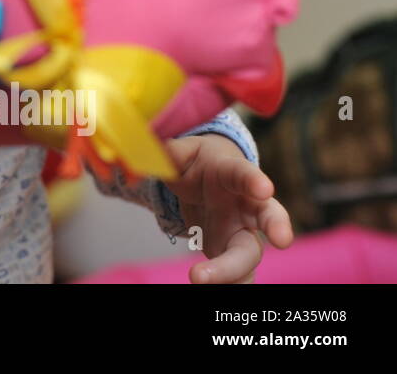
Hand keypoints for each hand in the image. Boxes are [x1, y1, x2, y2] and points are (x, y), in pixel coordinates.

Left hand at [162, 132, 293, 282]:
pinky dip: (226, 284)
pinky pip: (236, 274)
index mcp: (232, 173)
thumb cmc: (197, 163)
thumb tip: (155, 152)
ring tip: (199, 277)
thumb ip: (171, 152)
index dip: (254, 180)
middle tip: (282, 240)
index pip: (244, 173)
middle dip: (277, 228)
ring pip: (249, 254)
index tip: (265, 188)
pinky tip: (206, 287)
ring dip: (232, 270)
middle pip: (267, 217)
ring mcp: (242, 232)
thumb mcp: (181, 151)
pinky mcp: (232, 253)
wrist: (206, 181)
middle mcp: (246, 205)